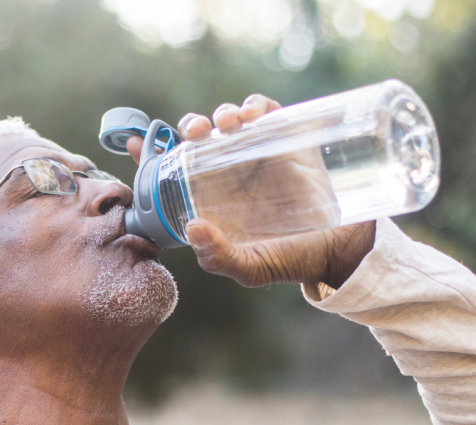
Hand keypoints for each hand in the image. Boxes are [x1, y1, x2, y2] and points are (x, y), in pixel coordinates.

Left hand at [126, 96, 374, 289]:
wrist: (341, 250)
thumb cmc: (291, 260)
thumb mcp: (250, 268)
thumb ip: (219, 257)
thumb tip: (193, 228)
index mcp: (211, 198)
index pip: (173, 171)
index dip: (151, 154)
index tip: (134, 144)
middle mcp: (230, 173)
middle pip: (200, 138)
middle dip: (190, 126)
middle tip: (196, 133)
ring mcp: (258, 154)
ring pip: (229, 120)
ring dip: (221, 114)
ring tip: (226, 124)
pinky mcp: (288, 140)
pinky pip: (267, 112)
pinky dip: (257, 105)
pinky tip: (252, 114)